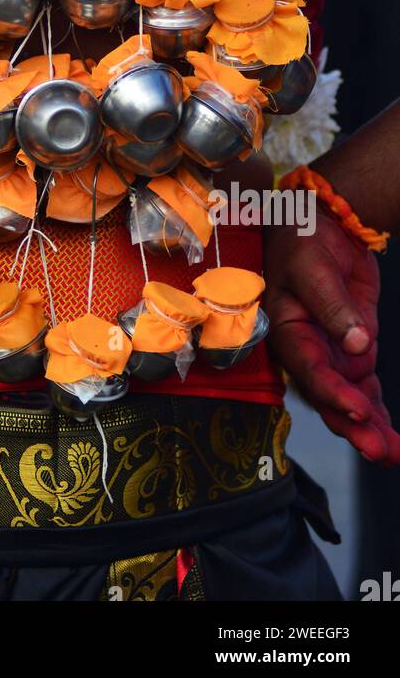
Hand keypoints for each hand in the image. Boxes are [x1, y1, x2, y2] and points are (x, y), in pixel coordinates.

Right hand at [264, 211, 399, 463]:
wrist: (319, 223)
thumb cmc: (303, 240)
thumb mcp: (314, 267)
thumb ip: (335, 306)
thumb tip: (358, 344)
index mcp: (288, 331)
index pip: (311, 370)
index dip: (334, 394)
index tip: (359, 412)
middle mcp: (308, 350)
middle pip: (329, 397)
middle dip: (355, 428)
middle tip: (381, 452)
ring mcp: (331, 353)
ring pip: (350, 400)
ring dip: (370, 429)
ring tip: (396, 454)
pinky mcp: (352, 350)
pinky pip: (364, 388)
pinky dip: (376, 412)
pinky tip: (394, 437)